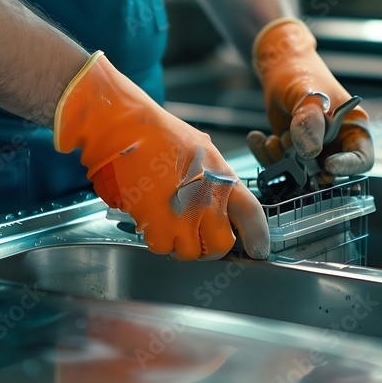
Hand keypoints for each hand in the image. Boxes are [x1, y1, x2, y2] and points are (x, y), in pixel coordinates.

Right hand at [54, 52, 269, 259]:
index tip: (257, 249)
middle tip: (199, 237)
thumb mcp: (200, 149)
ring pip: (191, 252)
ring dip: (180, 244)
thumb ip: (215, 177)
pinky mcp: (156, 224)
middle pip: (222, 245)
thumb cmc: (157, 134)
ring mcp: (183, 215)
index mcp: (222, 178)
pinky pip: (163, 247)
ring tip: (170, 225)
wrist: (124, 129)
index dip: (258, 237)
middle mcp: (207, 200)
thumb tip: (220, 200)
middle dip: (211, 247)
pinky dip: (157, 240)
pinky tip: (152, 221)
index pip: (252, 215)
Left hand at [247, 18, 373, 182]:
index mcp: (353, 127)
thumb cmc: (301, 74)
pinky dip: (267, 156)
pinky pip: (281, 165)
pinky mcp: (292, 153)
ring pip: (302, 173)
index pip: (362, 158)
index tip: (327, 165)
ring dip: (283, 160)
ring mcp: (314, 150)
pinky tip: (258, 138)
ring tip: (275, 138)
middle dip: (305, 165)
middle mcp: (336, 143)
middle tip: (289, 148)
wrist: (279, 69)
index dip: (348, 167)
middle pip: (328, 172)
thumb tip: (309, 150)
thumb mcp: (308, 93)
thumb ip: (311, 121)